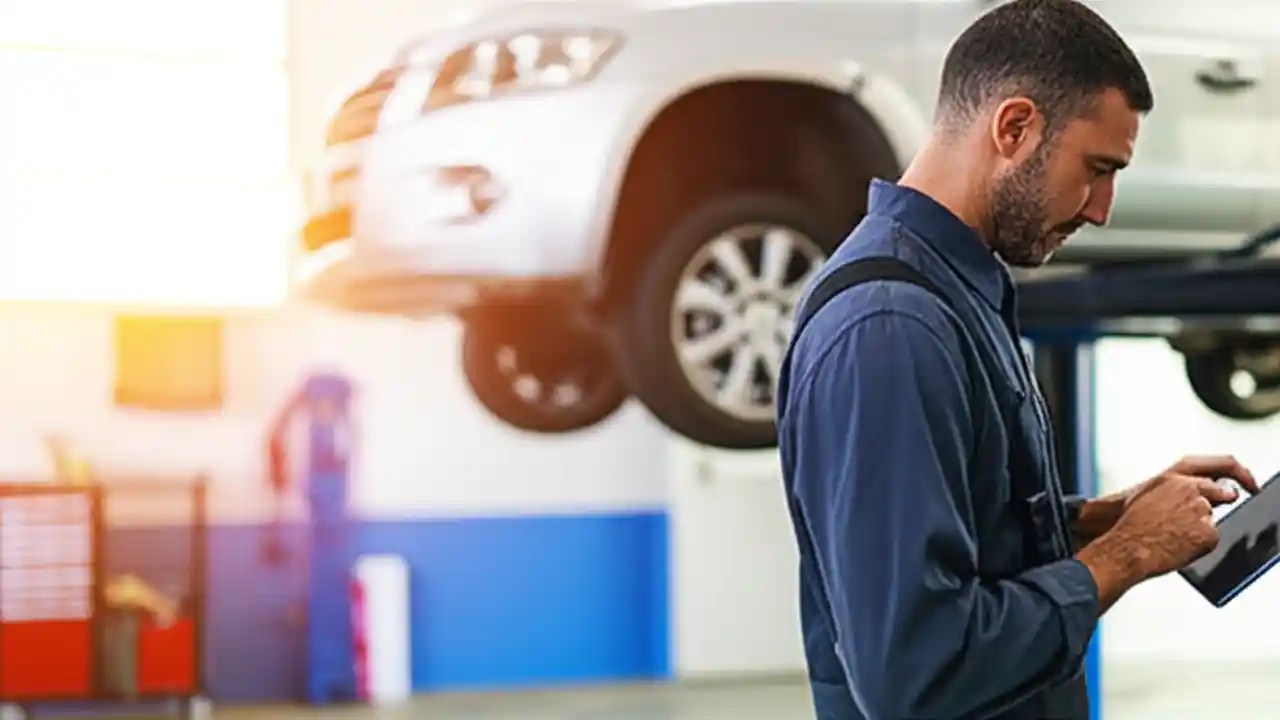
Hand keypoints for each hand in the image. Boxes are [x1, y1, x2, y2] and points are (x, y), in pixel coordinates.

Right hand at [1075, 455, 1257, 541]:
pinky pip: (1210, 540)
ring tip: (1173, 536)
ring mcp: (1201, 511)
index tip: (1241, 485)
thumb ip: (1171, 490)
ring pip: (1211, 519)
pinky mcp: (1208, 533)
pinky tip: (1179, 547)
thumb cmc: (1129, 525)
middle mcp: (1191, 490)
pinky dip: (1199, 546)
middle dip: (1223, 500)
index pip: (1216, 470)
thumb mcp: (1145, 496)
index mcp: (1174, 478)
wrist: (1128, 548)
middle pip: (1221, 493)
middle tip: (1209, 512)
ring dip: (1199, 528)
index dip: (1234, 477)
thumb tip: (1182, 493)